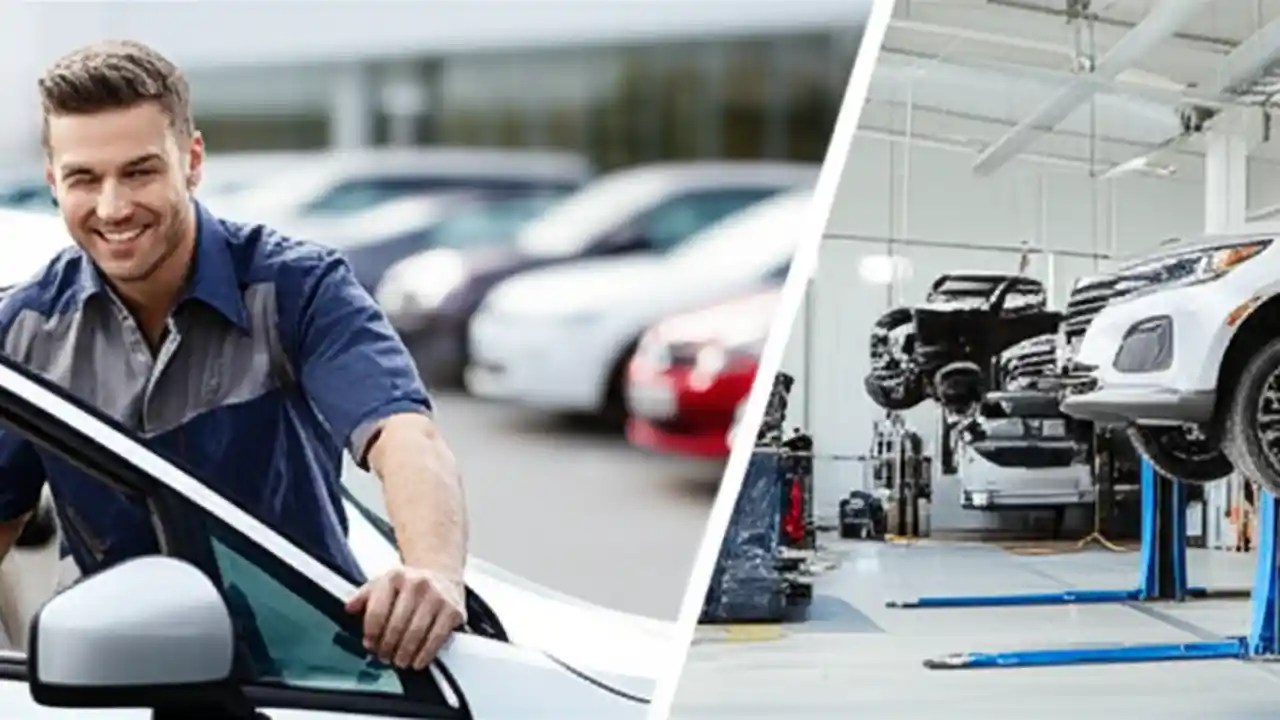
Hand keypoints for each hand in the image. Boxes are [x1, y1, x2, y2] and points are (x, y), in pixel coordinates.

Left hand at [344, 566, 465, 669]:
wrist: (442, 574)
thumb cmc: (409, 585)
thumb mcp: (383, 584)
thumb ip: (364, 596)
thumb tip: (349, 608)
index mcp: (394, 577)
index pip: (376, 611)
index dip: (370, 634)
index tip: (369, 645)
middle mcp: (416, 584)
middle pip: (396, 625)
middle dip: (387, 647)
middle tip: (384, 657)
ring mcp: (437, 596)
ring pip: (415, 634)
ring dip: (404, 653)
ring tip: (399, 661)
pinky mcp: (453, 610)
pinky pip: (437, 638)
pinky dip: (425, 654)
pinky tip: (417, 661)